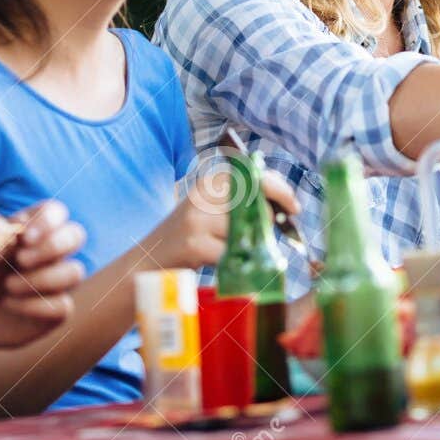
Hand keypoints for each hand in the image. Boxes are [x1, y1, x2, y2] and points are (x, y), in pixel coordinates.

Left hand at [0, 200, 86, 352]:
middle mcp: (48, 253)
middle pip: (75, 236)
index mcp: (29, 230)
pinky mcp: (54, 310)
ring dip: (42, 279)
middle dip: (53, 247)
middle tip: (21, 260)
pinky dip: (36, 305)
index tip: (25, 237)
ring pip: (74, 272)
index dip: (48, 221)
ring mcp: (54, 281)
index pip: (55, 212)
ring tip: (8, 286)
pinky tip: (11, 305)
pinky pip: (62, 306)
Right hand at [146, 169, 298, 270]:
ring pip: (244, 232)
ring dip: (247, 247)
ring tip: (230, 253)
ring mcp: (196, 219)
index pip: (253, 174)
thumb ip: (239, 205)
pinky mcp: (194, 244)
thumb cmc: (186, 240)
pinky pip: (231, 254)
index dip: (279, 188)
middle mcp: (202, 196)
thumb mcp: (209, 213)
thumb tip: (280, 205)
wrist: (145, 264)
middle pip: (255, 205)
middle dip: (266, 224)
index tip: (294, 206)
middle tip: (262, 238)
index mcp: (208, 184)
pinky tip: (221, 265)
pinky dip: (234, 264)